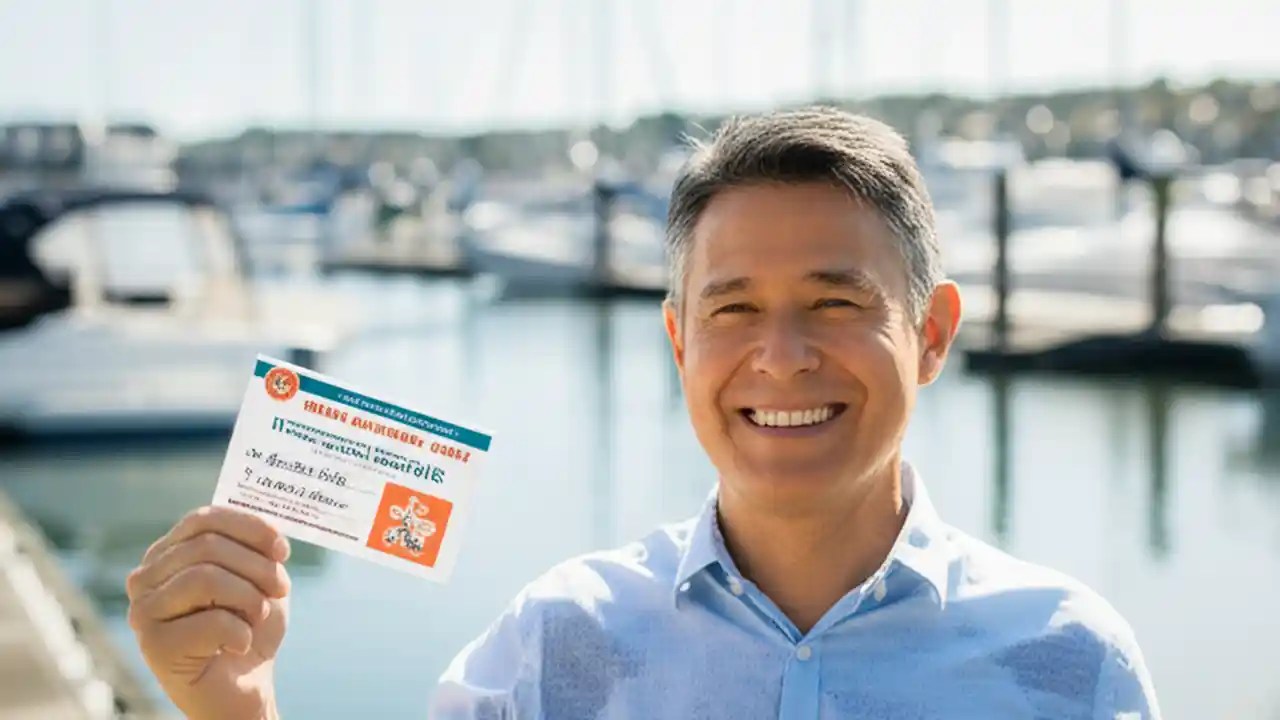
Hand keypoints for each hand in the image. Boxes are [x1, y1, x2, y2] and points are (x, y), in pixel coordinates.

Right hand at [126, 506, 291, 719]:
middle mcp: (146, 578)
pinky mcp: (154, 646)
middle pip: (207, 546)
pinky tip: (240, 644)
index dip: (249, 526)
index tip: (283, 549)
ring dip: (249, 598)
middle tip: (280, 589)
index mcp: (168, 554)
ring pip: (205, 578)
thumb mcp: (257, 578)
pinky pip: (209, 622)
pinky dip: (240, 632)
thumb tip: (270, 522)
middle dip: (257, 567)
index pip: (203, 519)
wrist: (245, 686)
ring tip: (257, 617)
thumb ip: (254, 547)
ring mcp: (144, 612)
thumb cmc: (248, 627)